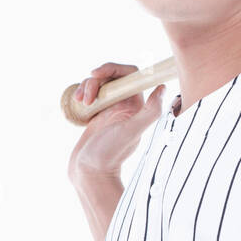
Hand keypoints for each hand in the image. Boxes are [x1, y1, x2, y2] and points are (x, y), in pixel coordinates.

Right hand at [67, 62, 167, 180]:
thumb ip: (151, 112)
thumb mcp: (132, 131)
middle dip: (96, 80)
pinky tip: (78, 103)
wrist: (90, 171)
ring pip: (98, 84)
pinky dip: (82, 93)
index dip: (113, 68)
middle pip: (111, 77)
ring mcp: (109, 109)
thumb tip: (163, 88)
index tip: (96, 74)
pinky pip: (90, 94)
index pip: (130, 74)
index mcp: (137, 106)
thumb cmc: (110, 153)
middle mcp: (125, 105)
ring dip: (86, 87)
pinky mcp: (96, 114)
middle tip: (87, 97)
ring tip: (82, 103)